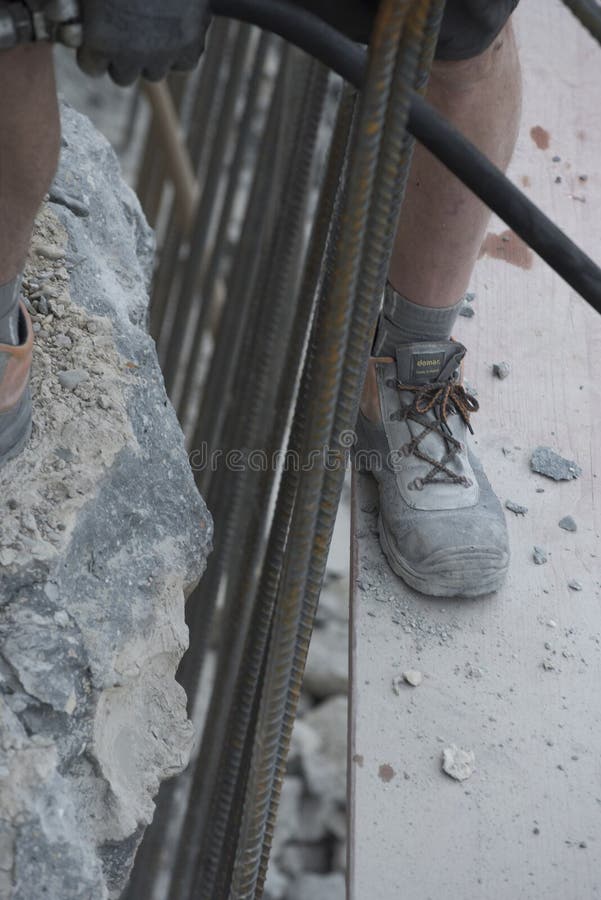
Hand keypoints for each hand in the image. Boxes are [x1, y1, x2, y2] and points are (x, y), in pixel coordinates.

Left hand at [77, 0, 210, 85]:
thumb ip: (76, 6)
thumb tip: (60, 13)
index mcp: (100, 40)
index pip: (91, 67)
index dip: (93, 50)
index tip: (97, 34)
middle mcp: (130, 57)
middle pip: (122, 76)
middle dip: (120, 57)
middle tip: (124, 30)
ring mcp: (162, 55)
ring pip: (153, 73)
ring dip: (150, 57)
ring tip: (150, 28)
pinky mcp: (190, 47)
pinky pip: (183, 63)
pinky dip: (179, 51)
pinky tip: (174, 27)